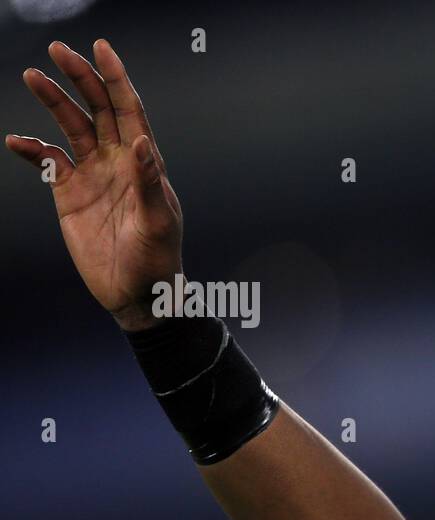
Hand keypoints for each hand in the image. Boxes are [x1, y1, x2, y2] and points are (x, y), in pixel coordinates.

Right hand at [6, 39, 182, 330]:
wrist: (137, 295)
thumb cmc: (157, 262)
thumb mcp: (157, 223)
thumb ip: (149, 183)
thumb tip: (141, 143)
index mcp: (144, 163)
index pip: (129, 111)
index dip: (117, 79)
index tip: (102, 48)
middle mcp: (118, 162)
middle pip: (98, 109)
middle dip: (81, 77)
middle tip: (58, 49)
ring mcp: (93, 175)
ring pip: (70, 127)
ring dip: (54, 101)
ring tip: (33, 75)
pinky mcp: (70, 194)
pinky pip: (48, 161)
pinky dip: (31, 148)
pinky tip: (16, 139)